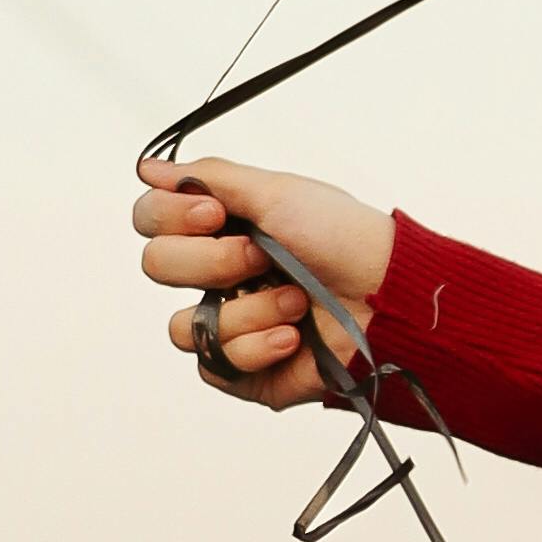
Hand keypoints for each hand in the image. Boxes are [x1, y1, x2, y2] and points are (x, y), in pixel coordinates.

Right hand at [131, 155, 394, 410]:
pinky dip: (258, 348)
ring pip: (184, 326)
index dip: (171, 216)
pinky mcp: (246, 372)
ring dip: (249, 309)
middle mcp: (218, 278)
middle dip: (215, 260)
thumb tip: (149, 169)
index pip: (150, 221)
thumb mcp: (279, 192)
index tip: (216, 213)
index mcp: (220, 231)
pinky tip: (294, 339)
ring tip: (296, 301)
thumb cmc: (345, 238)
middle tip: (263, 256)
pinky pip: (216, 365)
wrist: (391, 296)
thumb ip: (210, 177)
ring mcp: (230, 325)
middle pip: (158, 266)